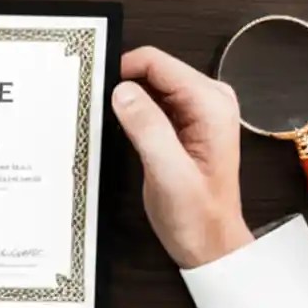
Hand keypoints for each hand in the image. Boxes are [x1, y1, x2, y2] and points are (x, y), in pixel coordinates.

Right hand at [113, 47, 254, 268]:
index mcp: (210, 104)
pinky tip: (125, 129)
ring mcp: (201, 108)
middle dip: (124, 84)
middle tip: (100, 111)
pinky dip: (136, 109)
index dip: (122, 70)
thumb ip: (148, 128)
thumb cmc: (196, 217)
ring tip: (112, 123)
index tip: (96, 88)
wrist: (211, 244)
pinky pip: (155, 100)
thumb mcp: (168, 174)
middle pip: (154, 69)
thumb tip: (122, 91)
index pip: (157, 63)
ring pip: (151, 83)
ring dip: (129, 98)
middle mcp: (210, 98)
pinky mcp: (189, 120)